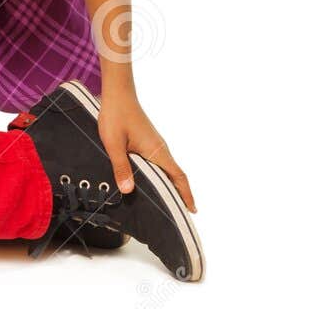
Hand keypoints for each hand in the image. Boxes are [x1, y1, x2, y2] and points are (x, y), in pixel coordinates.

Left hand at [96, 92, 196, 211]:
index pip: (178, 176)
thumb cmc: (116, 116)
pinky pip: (158, 162)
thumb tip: (127, 190)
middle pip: (175, 176)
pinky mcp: (148, 141)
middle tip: (179, 214)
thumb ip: (120, 167)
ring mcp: (155, 145)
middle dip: (179, 194)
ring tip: (166, 202)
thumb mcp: (114, 144)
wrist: (118, 94)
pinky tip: (149, 181)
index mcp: (157, 151)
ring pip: (166, 169)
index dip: (186, 194)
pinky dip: (160, 175)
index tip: (193, 210)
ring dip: (169, 185)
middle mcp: (160, 149)